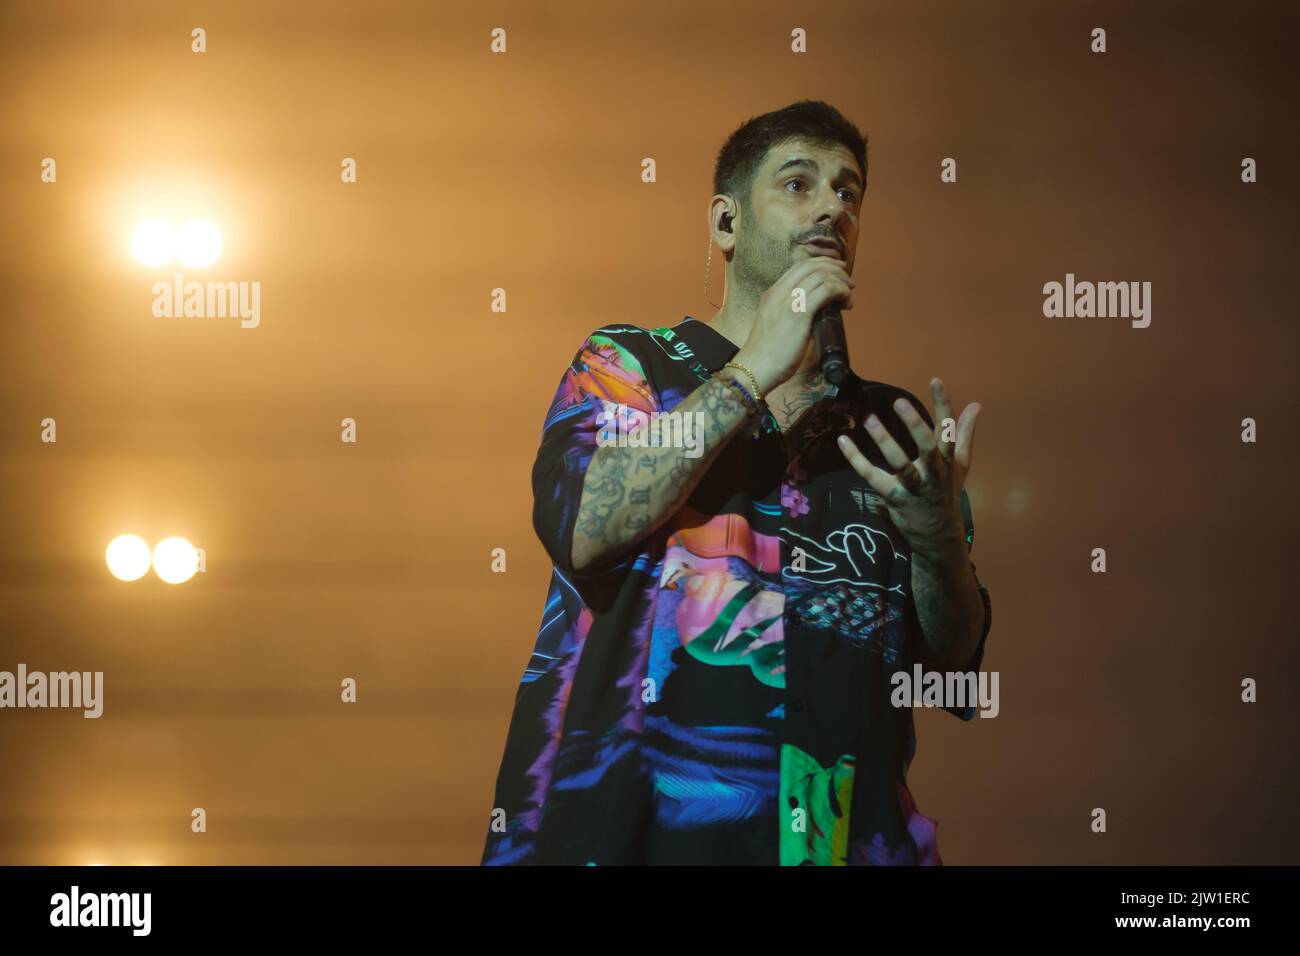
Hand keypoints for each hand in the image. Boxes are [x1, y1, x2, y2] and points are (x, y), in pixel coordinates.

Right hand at [733, 255, 853, 395]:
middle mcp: (779, 292)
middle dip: (834, 268)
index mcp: (772, 293)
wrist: (755, 369)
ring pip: (821, 275)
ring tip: (849, 294)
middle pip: (811, 266)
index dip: (822, 264)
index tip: (836, 272)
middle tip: (848, 281)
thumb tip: (816, 313)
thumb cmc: (767, 355)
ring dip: (840, 281)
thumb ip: (791, 313)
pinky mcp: (799, 313)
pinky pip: (826, 290)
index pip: (800, 267)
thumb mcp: (776, 324)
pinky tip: (845, 302)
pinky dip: (840, 291)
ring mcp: (788, 301)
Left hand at [836, 377, 980, 560]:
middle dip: (915, 425)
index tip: (935, 381)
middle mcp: (934, 474)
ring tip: (870, 420)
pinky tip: (843, 442)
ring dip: (885, 442)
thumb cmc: (947, 493)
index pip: (948, 430)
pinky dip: (857, 460)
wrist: (939, 537)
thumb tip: (975, 405)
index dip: (943, 405)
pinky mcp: (895, 499)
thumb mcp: (959, 464)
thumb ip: (964, 433)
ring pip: (900, 465)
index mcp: (949, 461)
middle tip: (899, 402)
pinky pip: (873, 478)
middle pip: (928, 448)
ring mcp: (914, 488)